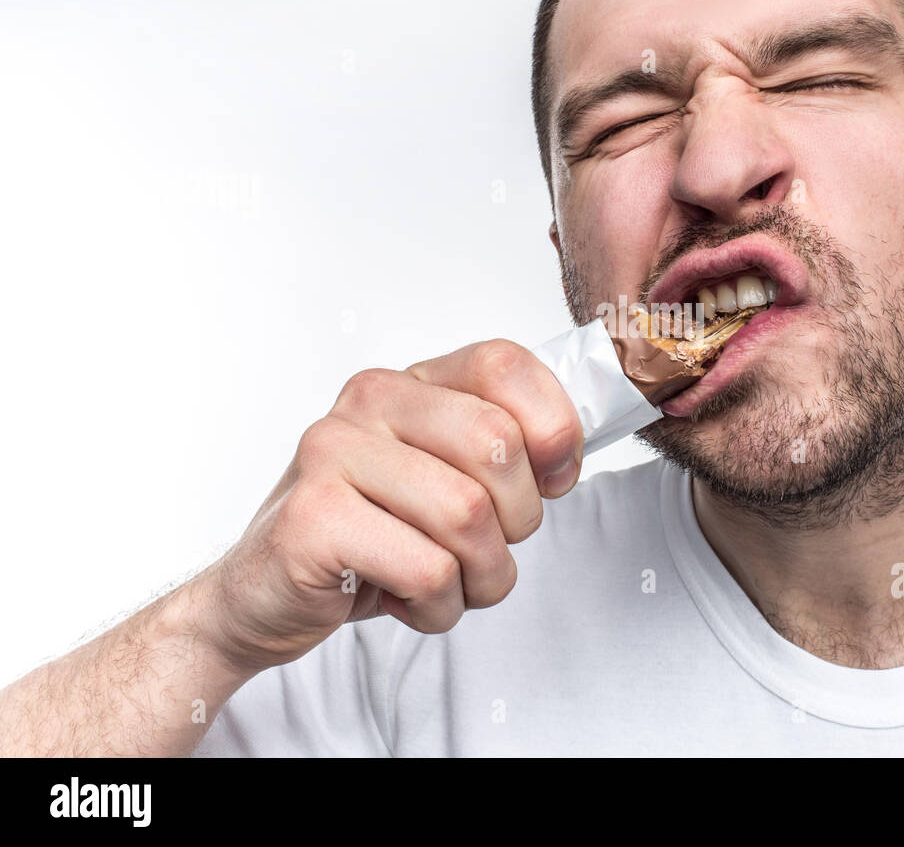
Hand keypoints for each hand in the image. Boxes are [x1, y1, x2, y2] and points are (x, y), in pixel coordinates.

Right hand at [192, 339, 583, 675]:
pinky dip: (439, 607)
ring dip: (481, 576)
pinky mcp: (312, 518)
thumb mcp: (445, 480)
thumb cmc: (371, 536)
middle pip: (498, 445)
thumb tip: (570, 448)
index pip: (505, 366)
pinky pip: (427, 569)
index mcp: (412, 382)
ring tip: (447, 583)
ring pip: (468, 516)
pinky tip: (405, 601)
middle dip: (518, 519)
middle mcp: (370, 402)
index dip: (552, 428)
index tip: (552, 480)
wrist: (264, 595)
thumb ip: (505, 452)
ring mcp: (333, 453)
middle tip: (487, 547)